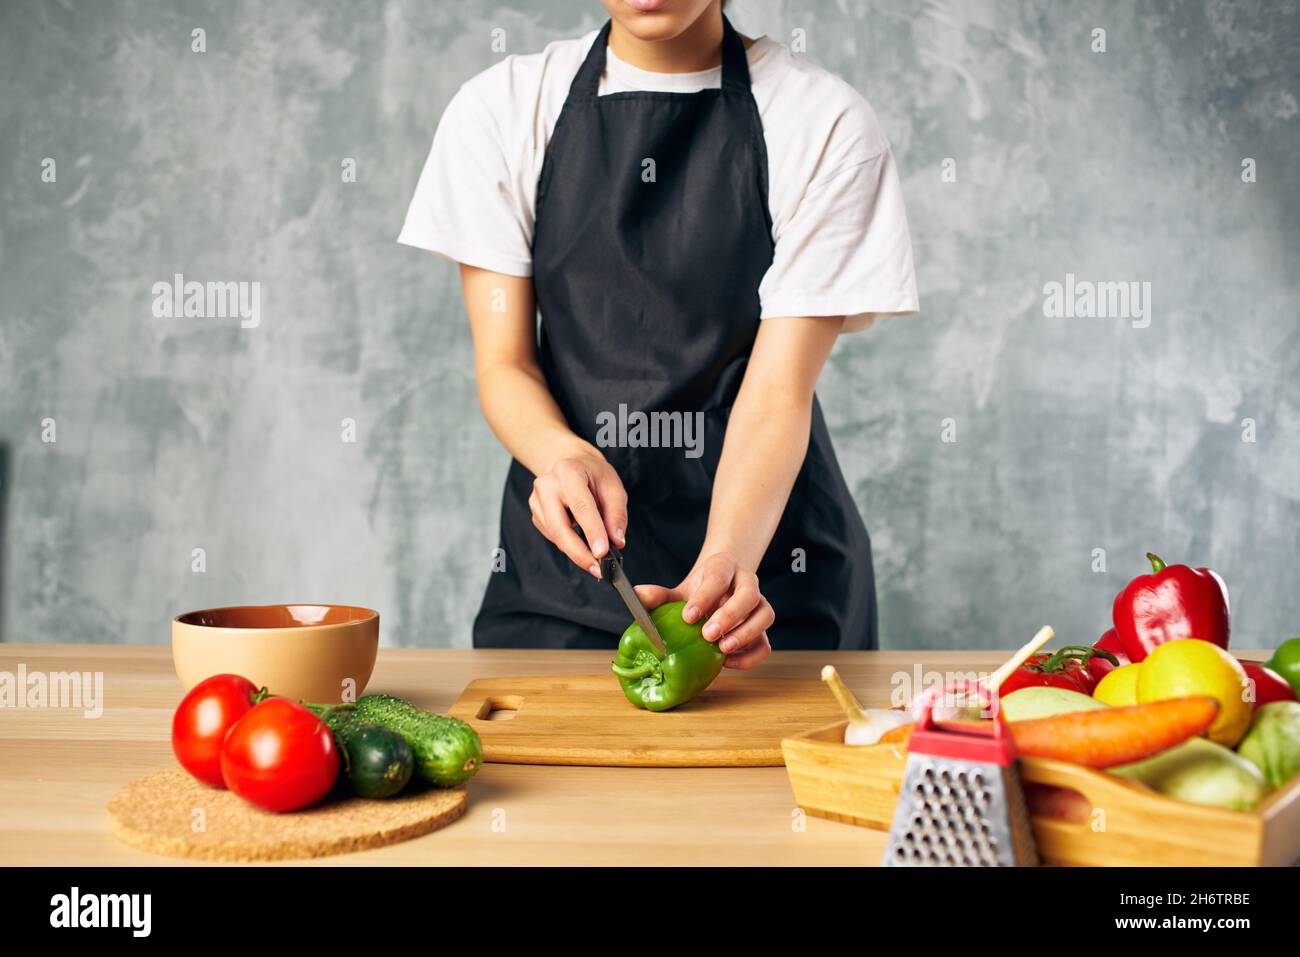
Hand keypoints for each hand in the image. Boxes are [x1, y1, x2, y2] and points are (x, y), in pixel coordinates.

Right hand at [528, 450, 627, 577]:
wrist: (568, 462)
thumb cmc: (592, 474)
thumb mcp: (612, 486)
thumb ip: (616, 514)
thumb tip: (617, 542)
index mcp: (568, 472)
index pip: (581, 507)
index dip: (592, 532)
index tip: (603, 553)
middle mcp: (547, 485)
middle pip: (559, 526)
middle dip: (579, 553)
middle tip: (598, 570)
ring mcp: (536, 500)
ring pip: (555, 535)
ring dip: (576, 552)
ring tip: (596, 561)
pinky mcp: (535, 514)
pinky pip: (553, 536)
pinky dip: (569, 545)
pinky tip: (582, 545)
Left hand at [635, 553, 772, 668]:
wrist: (721, 586)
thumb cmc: (699, 591)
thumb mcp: (680, 590)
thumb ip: (660, 595)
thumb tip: (638, 595)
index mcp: (724, 568)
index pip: (719, 578)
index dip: (704, 597)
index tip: (688, 616)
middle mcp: (747, 583)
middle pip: (749, 595)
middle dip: (729, 616)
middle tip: (707, 634)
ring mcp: (759, 605)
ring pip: (765, 616)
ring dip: (745, 634)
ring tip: (722, 649)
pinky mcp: (761, 628)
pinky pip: (766, 643)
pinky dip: (751, 656)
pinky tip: (728, 662)